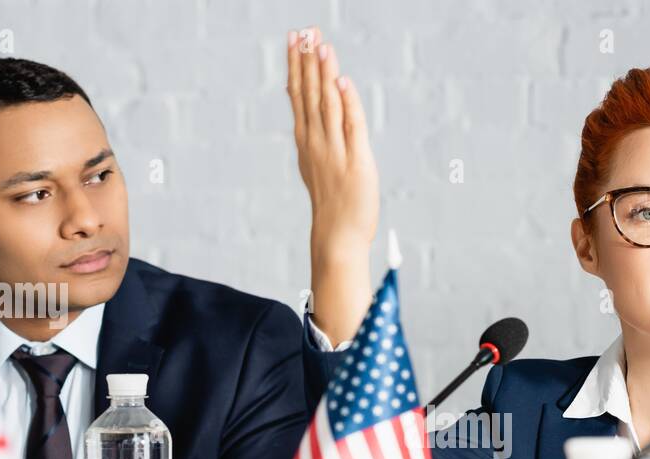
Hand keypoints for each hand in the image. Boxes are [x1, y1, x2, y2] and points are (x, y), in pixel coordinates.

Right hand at [287, 26, 377, 345]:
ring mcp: (334, 152)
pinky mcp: (355, 162)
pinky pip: (350, 126)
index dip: (297, 65)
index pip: (299, 95)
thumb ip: (315, 133)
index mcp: (307, 141)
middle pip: (310, 94)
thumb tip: (310, 105)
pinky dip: (346, 103)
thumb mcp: (317, 164)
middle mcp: (317, 142)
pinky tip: (342, 81)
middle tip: (303, 30)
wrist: (337, 237)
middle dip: (306, 60)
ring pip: (327, 104)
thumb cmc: (332, 203)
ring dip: (323, 74)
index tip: (294, 37)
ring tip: (320, 44)